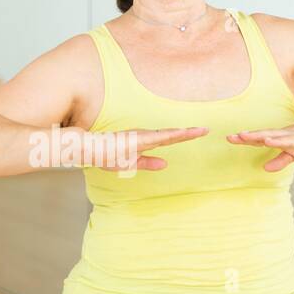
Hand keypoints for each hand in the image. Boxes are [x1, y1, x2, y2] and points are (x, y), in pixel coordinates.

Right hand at [69, 126, 208, 172]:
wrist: (88, 148)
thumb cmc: (105, 154)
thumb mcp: (131, 163)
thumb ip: (148, 163)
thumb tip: (166, 164)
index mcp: (144, 142)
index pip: (167, 139)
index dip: (183, 136)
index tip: (198, 133)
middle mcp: (144, 136)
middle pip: (171, 135)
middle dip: (189, 133)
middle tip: (205, 130)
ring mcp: (140, 137)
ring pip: (166, 135)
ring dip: (183, 133)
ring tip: (199, 131)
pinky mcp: (135, 140)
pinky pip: (156, 138)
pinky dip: (169, 136)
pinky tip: (180, 134)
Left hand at [228, 115, 293, 170]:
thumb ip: (281, 160)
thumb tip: (264, 169)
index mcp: (283, 138)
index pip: (261, 139)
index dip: (246, 139)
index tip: (230, 138)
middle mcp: (286, 134)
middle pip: (263, 135)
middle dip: (246, 138)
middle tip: (229, 138)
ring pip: (274, 135)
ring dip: (258, 136)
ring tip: (244, 137)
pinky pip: (290, 140)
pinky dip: (278, 141)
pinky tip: (268, 141)